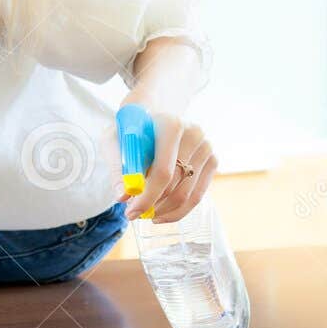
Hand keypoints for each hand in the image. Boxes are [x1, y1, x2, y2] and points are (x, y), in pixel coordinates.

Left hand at [126, 109, 216, 223]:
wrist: (153, 113)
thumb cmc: (132, 128)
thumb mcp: (113, 140)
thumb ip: (116, 166)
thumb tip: (123, 196)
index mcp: (171, 125)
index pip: (163, 171)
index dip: (147, 196)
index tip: (131, 212)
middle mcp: (195, 135)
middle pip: (176, 185)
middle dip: (153, 205)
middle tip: (133, 214)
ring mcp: (207, 148)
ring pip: (188, 194)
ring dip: (164, 210)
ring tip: (145, 213)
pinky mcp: (212, 161)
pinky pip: (197, 195)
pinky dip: (178, 209)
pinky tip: (161, 212)